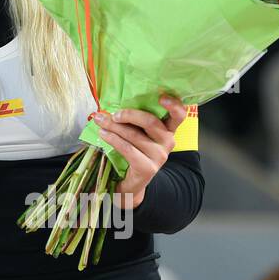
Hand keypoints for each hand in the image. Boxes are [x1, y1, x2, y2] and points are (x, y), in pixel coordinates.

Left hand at [93, 92, 186, 209]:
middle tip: (113, 114)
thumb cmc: (134, 151)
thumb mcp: (138, 133)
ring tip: (100, 121)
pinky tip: (103, 134)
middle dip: (128, 114)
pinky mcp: (148, 168)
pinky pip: (127, 148)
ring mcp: (159, 156)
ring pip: (134, 135)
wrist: (131, 182)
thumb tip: (112, 105)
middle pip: (151, 122)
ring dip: (113, 126)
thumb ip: (134, 120)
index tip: (162, 97)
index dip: (174, 105)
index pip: (179, 116)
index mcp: (168, 130)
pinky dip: (112, 139)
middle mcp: (168, 142)